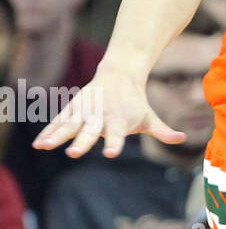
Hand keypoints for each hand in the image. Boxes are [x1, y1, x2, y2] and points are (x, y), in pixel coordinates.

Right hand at [32, 62, 184, 158]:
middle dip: (82, 142)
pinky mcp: (73, 109)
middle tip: (74, 154)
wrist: (119, 75)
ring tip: (45, 146)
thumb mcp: (149, 116)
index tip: (109, 154)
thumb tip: (183, 139)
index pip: (117, 134)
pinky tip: (39, 144)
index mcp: (119, 119)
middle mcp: (100, 116)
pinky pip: (58, 122)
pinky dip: (49, 131)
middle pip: (90, 131)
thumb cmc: (136, 103)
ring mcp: (84, 112)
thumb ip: (163, 131)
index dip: (114, 144)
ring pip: (69, 125)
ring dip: (57, 135)